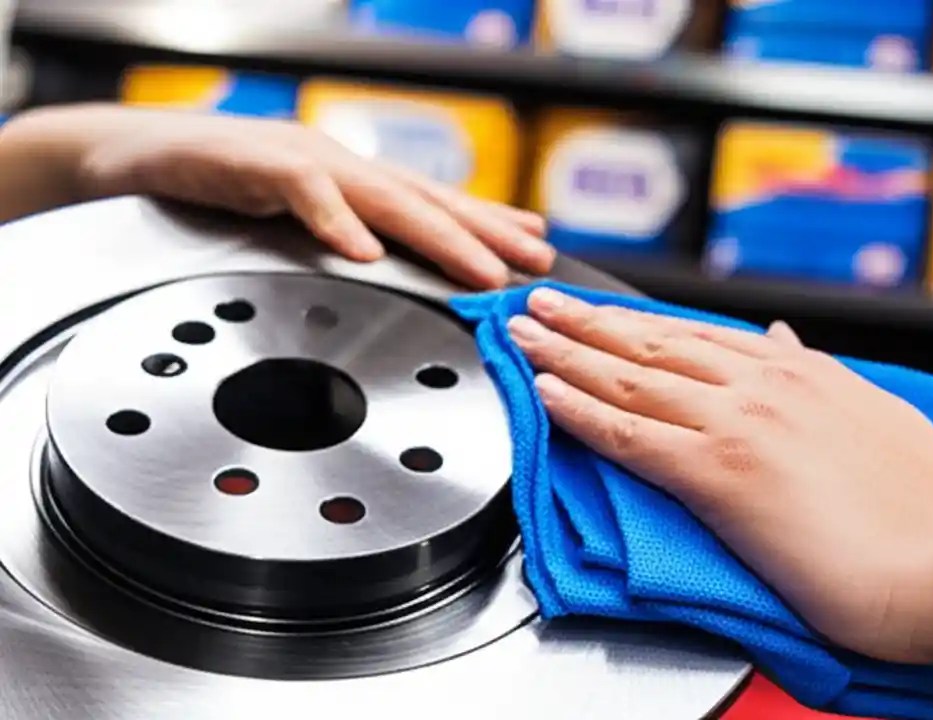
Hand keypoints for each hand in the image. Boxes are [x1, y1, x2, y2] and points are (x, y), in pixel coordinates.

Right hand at [71, 106, 551, 288]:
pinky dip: (336, 222)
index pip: (438, 203)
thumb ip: (356, 229)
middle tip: (535, 263)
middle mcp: (343, 165)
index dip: (492, 225)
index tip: (541, 249)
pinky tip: (363, 249)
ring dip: (437, 233)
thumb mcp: (304, 210)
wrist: (141, 153)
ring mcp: (304, 162)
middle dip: (487, 234)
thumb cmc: (225, 183)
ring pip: (383, 198)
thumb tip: (404, 257)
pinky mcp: (256, 166)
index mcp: (358, 179)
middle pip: (428, 202)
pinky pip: (303, 195)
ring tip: (480, 266)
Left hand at [506, 288, 932, 663]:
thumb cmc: (927, 507)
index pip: (697, 337)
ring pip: (631, 378)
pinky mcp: (722, 475)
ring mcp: (740, 424)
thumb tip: (779, 340)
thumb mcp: (875, 415)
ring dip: (567, 353)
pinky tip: (546, 394)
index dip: (638, 322)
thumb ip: (819, 376)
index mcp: (800, 371)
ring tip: (521, 335)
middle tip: (534, 301)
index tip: (599, 310)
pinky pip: (632, 436)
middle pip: (652, 343)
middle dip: (585, 320)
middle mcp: (764, 383)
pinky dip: (581, 411)